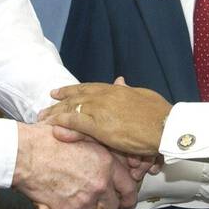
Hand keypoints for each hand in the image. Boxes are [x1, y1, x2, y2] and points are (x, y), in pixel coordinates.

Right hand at [12, 123, 138, 208]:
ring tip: (77, 205)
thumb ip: (101, 150)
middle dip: (105, 205)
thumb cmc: (48, 140)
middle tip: (96, 201)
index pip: (129, 188)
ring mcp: (84, 200)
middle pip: (112, 206)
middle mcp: (99, 185)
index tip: (127, 202)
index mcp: (107, 164)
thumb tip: (113, 160)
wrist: (24, 153)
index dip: (129, 197)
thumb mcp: (82, 136)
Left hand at [39, 80, 171, 156]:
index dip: (72, 90)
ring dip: (56, 113)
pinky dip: (62, 123)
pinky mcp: (99, 127)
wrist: (165, 127)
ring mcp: (101, 111)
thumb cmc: (160, 114)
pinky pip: (75, 123)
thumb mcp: (142, 95)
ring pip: (71, 109)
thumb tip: (120, 81)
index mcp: (116, 90)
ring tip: (42, 118)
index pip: (88, 88)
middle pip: (76, 98)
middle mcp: (105, 97)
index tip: (58, 92)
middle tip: (45, 106)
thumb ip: (127, 90)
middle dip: (59, 102)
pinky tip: (52, 125)